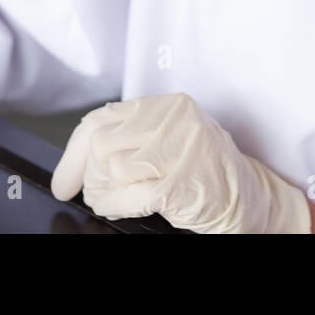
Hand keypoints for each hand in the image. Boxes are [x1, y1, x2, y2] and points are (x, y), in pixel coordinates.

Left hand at [50, 92, 311, 232]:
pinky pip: (126, 193)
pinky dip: (114, 204)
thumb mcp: (172, 142)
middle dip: (85, 174)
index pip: (101, 118)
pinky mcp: (178, 181)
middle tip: (89, 194)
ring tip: (108, 202)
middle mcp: (172, 120)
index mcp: (167, 106)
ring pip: (108, 167)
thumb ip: (134, 138)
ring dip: (100, 192)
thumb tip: (80, 161)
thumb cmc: (208, 175)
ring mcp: (177, 148)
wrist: (251, 200)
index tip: (63, 179)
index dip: (74, 152)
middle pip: (100, 141)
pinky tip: (119, 208)